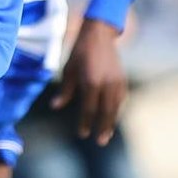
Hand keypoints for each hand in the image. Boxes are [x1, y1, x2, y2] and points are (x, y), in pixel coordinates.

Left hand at [50, 18, 126, 144]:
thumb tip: (55, 107)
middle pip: (106, 111)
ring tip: (107, 134)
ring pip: (115, 107)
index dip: (85, 123)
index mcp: (91, 82)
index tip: (82, 134)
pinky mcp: (122, 78)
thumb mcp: (68, 70)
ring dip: (111, 121)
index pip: (88, 109)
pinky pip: (121, 99)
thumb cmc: (79, 52)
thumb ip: (65, 90)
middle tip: (100, 142)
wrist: (99, 34)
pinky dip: (117, 109)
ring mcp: (117, 81)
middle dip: (103, 127)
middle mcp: (106, 84)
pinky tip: (113, 117)